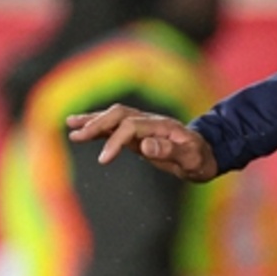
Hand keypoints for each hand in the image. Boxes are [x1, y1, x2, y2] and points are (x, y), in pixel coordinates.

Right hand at [66, 104, 219, 180]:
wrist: (206, 156)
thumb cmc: (200, 159)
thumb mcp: (191, 159)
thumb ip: (170, 150)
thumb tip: (145, 145)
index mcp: (162, 126)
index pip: (131, 126)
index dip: (115, 141)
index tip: (103, 160)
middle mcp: (150, 121)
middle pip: (118, 115)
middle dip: (96, 123)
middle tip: (76, 135)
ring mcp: (143, 125)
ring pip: (114, 117)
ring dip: (92, 120)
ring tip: (70, 125)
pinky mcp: (138, 133)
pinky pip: (115, 127)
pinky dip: (98, 127)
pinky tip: (82, 130)